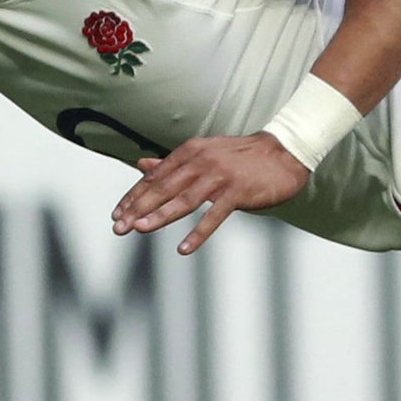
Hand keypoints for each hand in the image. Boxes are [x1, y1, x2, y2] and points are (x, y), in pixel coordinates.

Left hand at [111, 133, 309, 255]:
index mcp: (190, 152)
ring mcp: (220, 177)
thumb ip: (172, 163)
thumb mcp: (204, 153)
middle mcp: (202, 162)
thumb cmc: (241, 156)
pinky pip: (214, 215)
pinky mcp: (238, 192)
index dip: (134, 196)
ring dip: (161, 215)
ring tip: (140, 230)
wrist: (284, 152)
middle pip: (164, 188)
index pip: (155, 177)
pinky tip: (184, 248)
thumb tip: (141, 164)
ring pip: (185, 199)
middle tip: (119, 227)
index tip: (116, 214)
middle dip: (139, 208)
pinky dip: (198, 233)